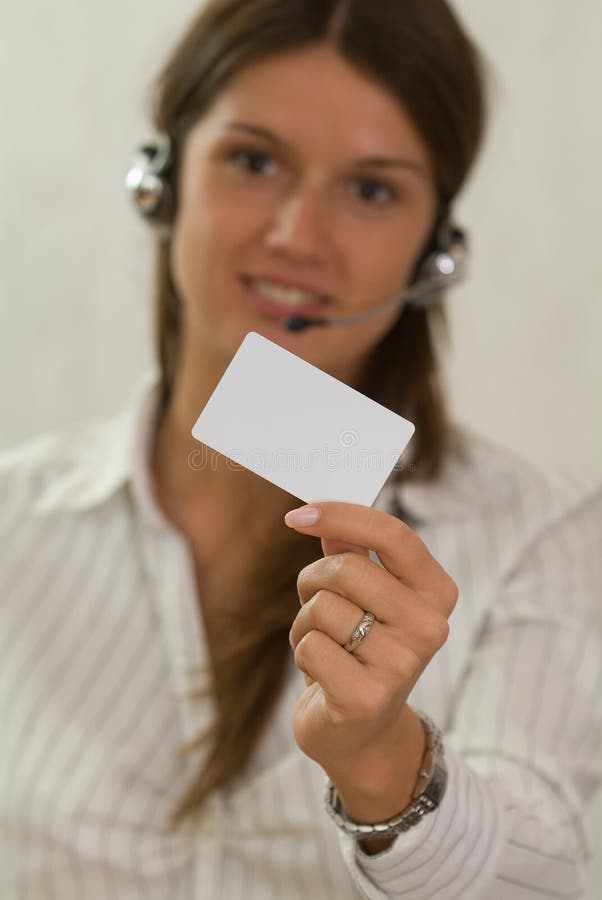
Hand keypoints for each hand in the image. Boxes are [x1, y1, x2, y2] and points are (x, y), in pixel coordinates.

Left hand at [285, 501, 457, 787]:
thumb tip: (322, 512)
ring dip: (305, 622)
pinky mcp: (366, 698)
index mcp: (436, 592)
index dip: (342, 516)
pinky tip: (322, 674)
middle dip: (314, 580)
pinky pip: (310, 646)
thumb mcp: (364, 596)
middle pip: (347, 569)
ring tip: (324, 645)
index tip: (298, 515)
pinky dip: (303, 653)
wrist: (363, 733)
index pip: (393, 535)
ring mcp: (402, 665)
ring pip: (323, 608)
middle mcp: (429, 627)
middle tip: (313, 601)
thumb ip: (352, 551)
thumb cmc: (361, 648)